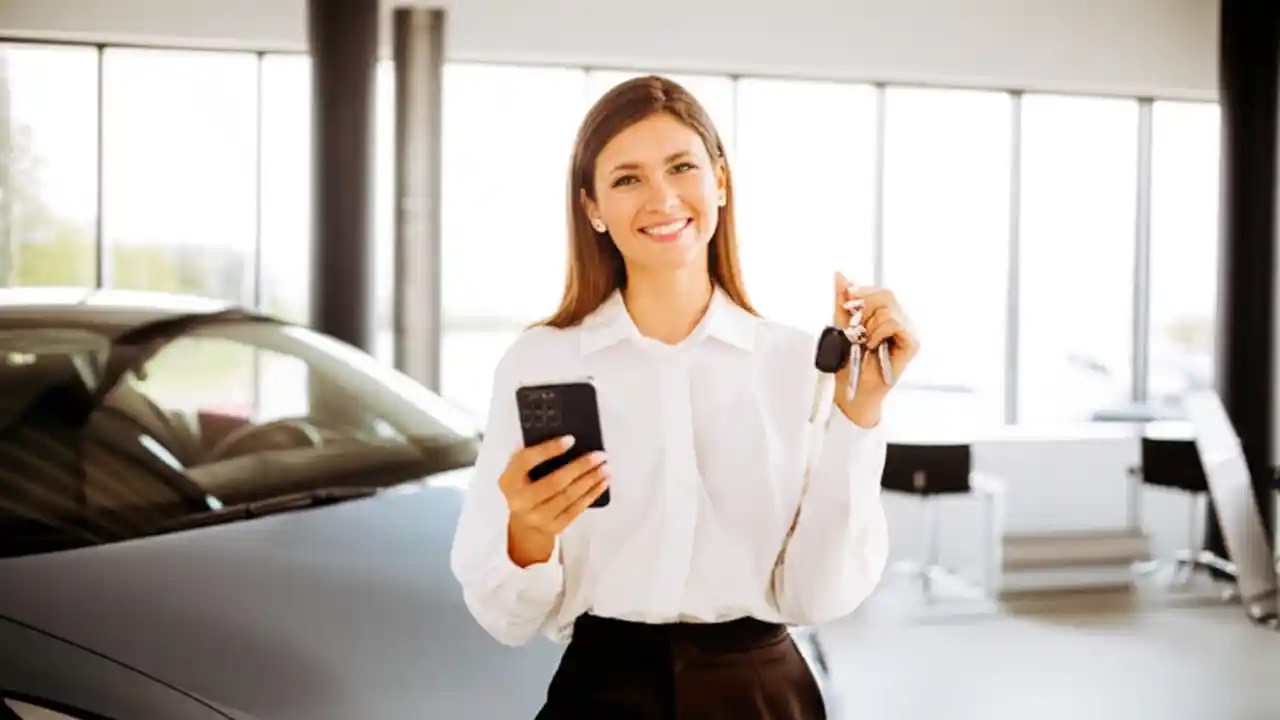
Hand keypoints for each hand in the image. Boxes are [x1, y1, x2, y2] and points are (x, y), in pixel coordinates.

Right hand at [498, 435, 608, 565]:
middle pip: (554, 481)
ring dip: (591, 480)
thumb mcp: (520, 471)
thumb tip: (561, 436)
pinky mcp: (553, 527)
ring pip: (569, 496)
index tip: (570, 439)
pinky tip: (602, 483)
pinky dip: (592, 494)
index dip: (549, 449)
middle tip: (600, 455)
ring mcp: (537, 517)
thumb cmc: (525, 487)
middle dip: (581, 467)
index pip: (526, 461)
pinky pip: (576, 510)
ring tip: (605, 468)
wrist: (524, 523)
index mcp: (509, 480)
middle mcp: (520, 501)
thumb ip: (533, 455)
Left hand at [832, 272, 920, 420]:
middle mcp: (902, 319)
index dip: (862, 293)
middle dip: (864, 309)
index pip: (880, 290)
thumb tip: (839, 274)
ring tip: (865, 342)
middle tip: (856, 328)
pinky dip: (877, 333)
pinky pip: (894, 323)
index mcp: (887, 313)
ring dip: (869, 326)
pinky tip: (873, 345)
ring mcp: (909, 330)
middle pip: (886, 294)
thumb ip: (842, 299)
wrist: (853, 387)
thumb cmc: (849, 360)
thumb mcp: (841, 324)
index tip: (848, 303)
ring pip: (888, 309)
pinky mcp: (913, 342)